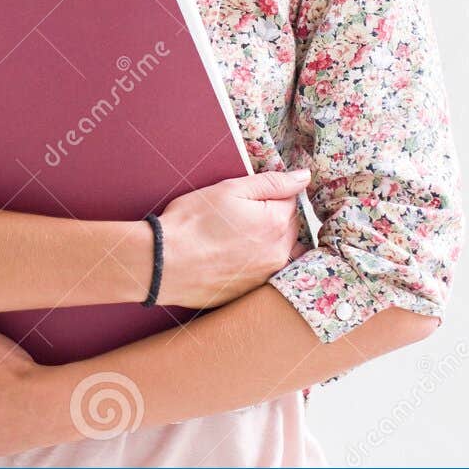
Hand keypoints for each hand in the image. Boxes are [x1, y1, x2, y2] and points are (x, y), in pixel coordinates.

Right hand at [154, 168, 309, 309]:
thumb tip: (304, 177)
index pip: (291, 201)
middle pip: (289, 227)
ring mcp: (265, 276)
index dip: (270, 194)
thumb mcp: (229, 190)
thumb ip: (272, 183)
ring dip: (267, 242)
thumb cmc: (192, 222)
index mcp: (276, 223)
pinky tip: (231, 256)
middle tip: (238, 215)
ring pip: (279, 251)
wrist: (163, 263)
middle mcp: (278, 253)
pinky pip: (264, 272)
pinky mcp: (251, 291)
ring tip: (237, 236)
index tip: (249, 197)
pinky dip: (254, 263)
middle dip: (272, 217)